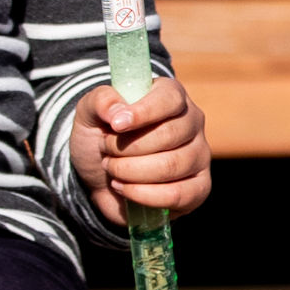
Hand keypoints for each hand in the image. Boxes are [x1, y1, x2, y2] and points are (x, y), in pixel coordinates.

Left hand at [75, 74, 211, 225]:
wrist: (100, 174)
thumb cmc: (101, 136)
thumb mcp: (90, 111)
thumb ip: (100, 101)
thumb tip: (118, 112)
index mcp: (171, 95)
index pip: (169, 99)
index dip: (143, 112)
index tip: (116, 125)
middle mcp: (192, 122)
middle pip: (169, 135)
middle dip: (127, 148)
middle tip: (105, 150)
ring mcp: (199, 155)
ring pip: (172, 166)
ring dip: (131, 171)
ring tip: (111, 168)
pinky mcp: (199, 187)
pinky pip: (178, 194)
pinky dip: (144, 195)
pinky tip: (124, 188)